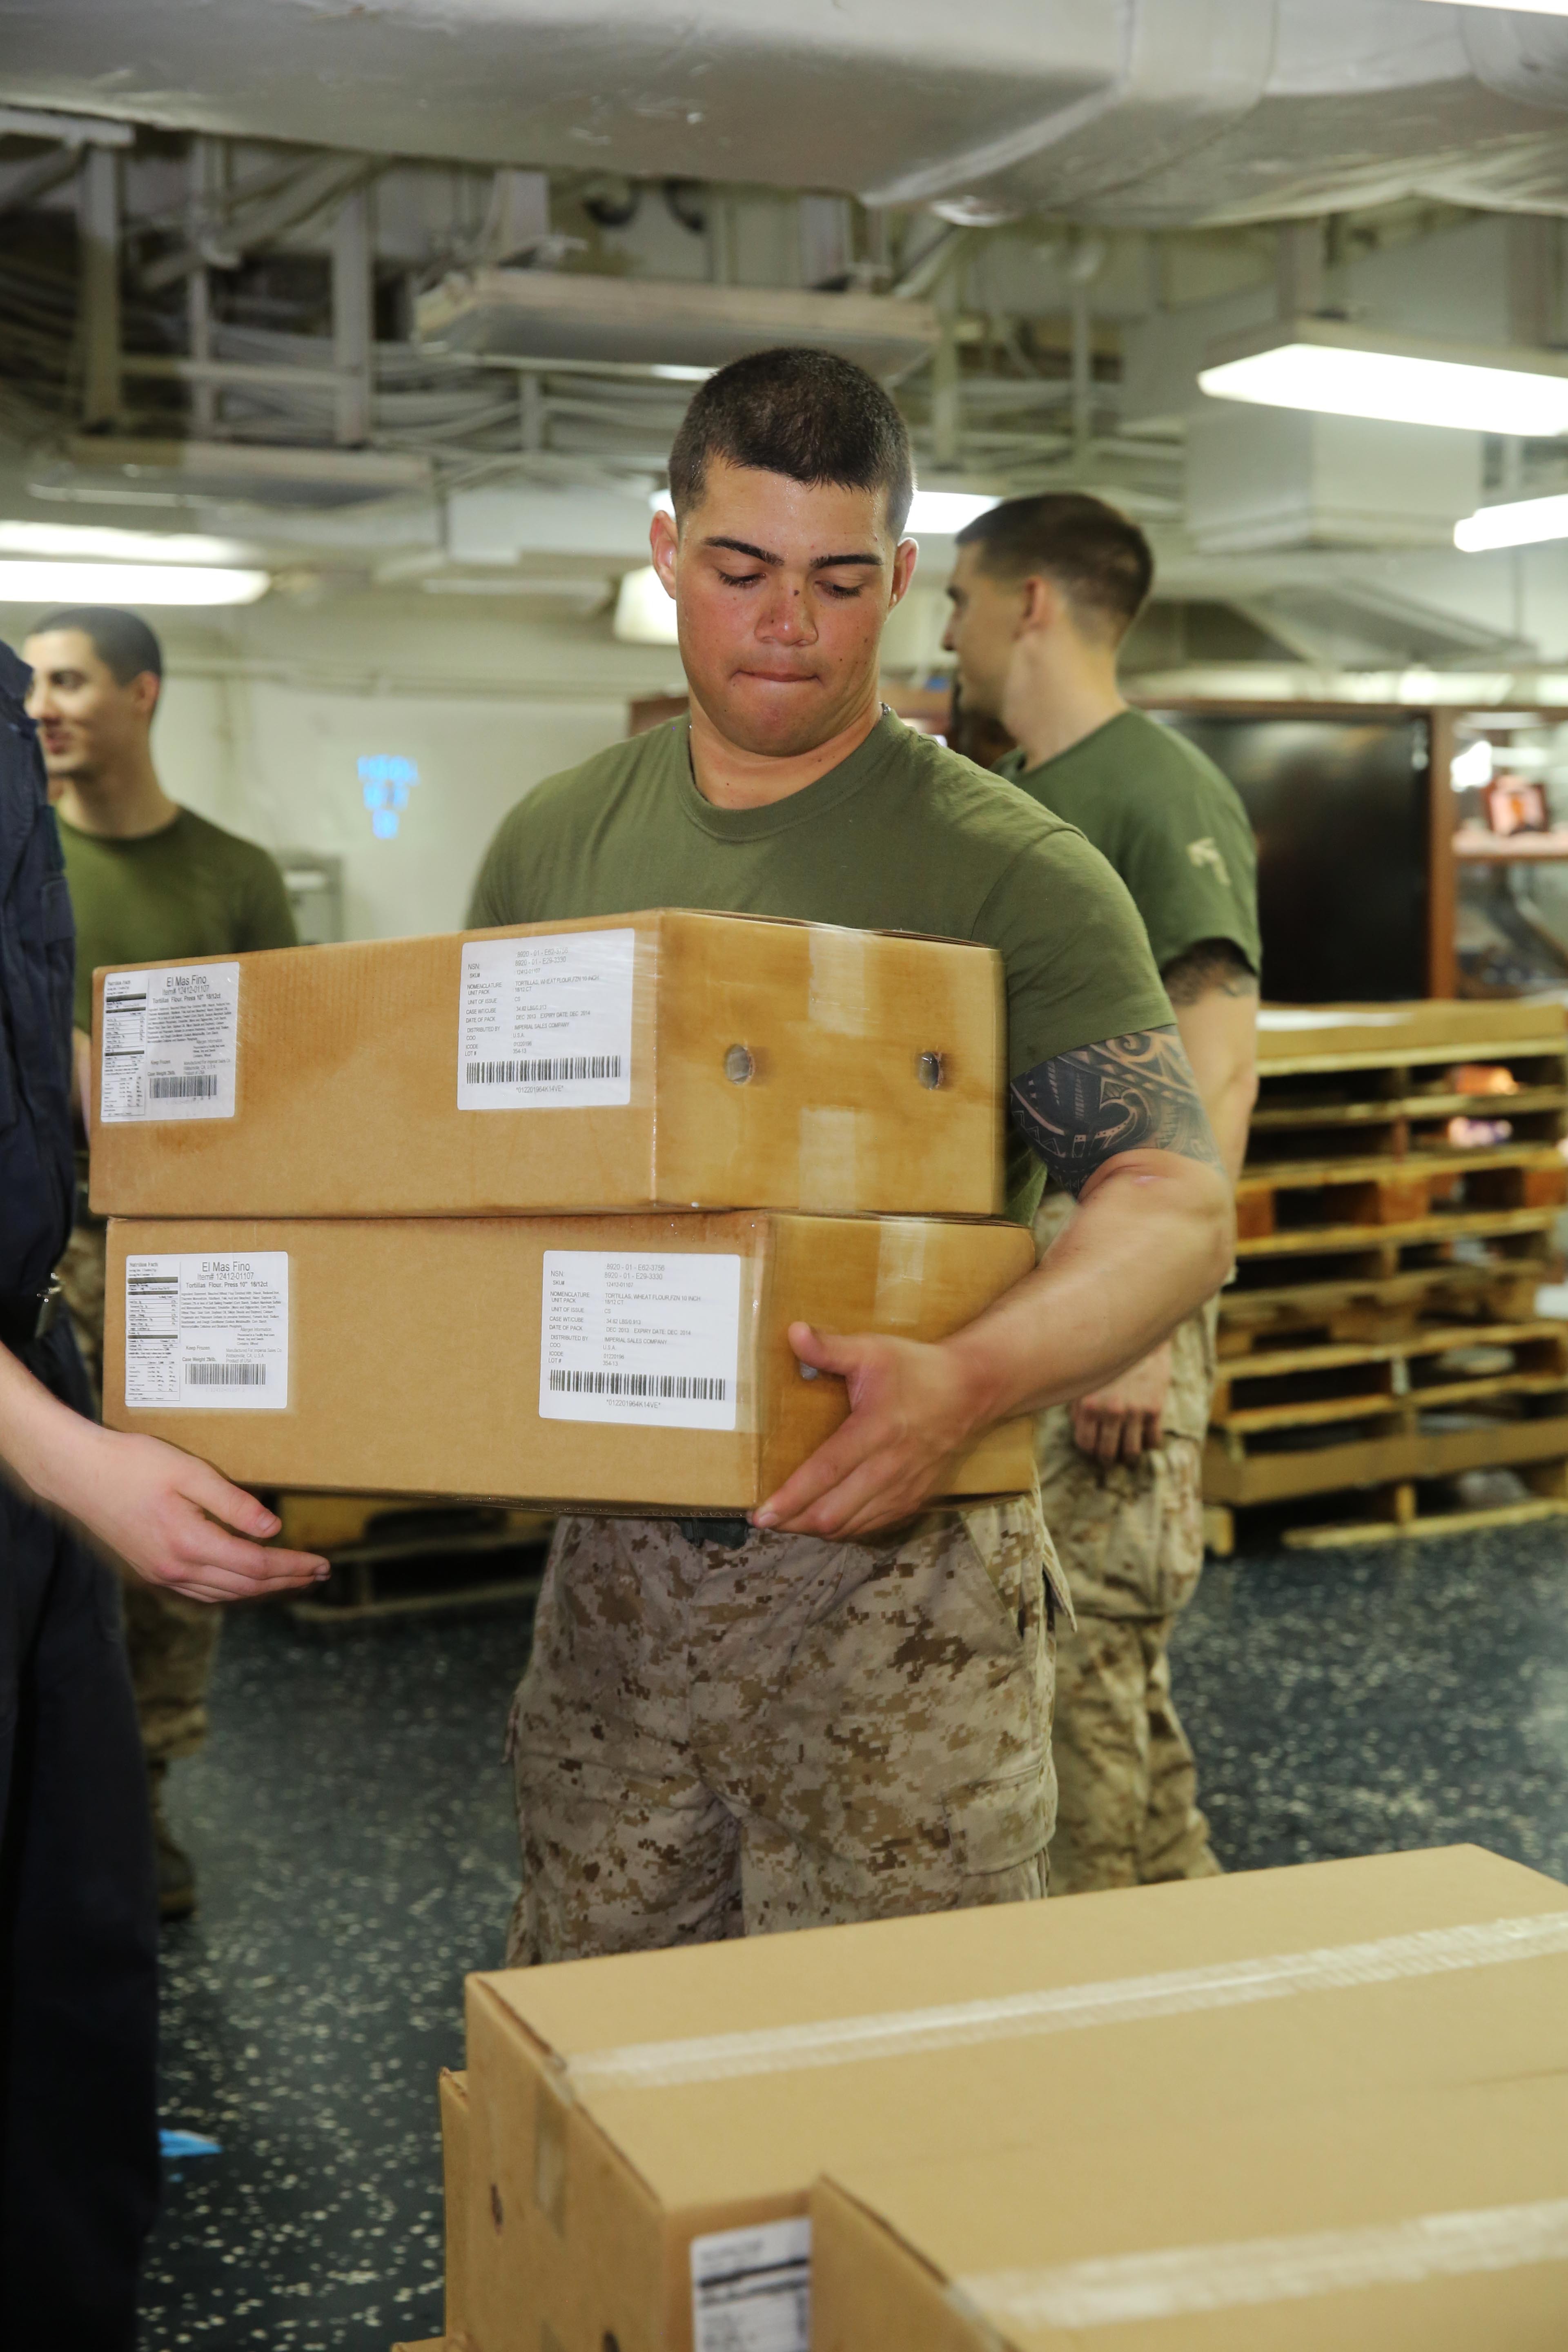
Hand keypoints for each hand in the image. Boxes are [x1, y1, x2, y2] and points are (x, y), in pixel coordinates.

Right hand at [57, 1425, 327, 1603]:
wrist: (77, 1473)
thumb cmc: (131, 1464)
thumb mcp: (189, 1473)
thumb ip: (233, 1503)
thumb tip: (272, 1528)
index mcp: (189, 1543)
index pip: (255, 1565)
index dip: (292, 1566)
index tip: (321, 1564)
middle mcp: (175, 1568)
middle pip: (244, 1585)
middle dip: (285, 1580)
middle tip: (317, 1574)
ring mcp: (161, 1572)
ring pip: (223, 1593)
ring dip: (260, 1588)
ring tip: (290, 1578)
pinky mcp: (151, 1568)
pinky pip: (201, 1589)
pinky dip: (231, 1588)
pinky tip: (244, 1579)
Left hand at [751, 1322, 981, 1541]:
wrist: (970, 1391)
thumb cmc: (916, 1369)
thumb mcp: (873, 1350)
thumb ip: (830, 1347)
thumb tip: (793, 1332)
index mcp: (876, 1430)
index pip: (827, 1471)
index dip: (792, 1497)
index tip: (762, 1513)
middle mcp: (890, 1466)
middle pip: (834, 1512)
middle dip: (795, 1521)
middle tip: (765, 1517)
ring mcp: (904, 1488)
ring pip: (851, 1525)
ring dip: (815, 1528)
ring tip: (788, 1521)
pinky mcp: (914, 1499)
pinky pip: (872, 1526)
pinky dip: (844, 1528)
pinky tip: (825, 1519)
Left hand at [1071, 1341, 1171, 1467]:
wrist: (1139, 1333)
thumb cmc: (1105, 1354)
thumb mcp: (1084, 1377)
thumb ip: (1079, 1403)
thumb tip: (1079, 1427)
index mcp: (1087, 1405)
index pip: (1085, 1444)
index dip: (1089, 1449)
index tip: (1093, 1447)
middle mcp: (1110, 1411)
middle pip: (1107, 1453)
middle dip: (1107, 1459)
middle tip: (1110, 1457)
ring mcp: (1134, 1411)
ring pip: (1131, 1452)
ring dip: (1128, 1456)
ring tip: (1127, 1453)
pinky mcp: (1155, 1407)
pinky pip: (1152, 1440)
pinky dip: (1148, 1445)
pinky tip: (1145, 1439)